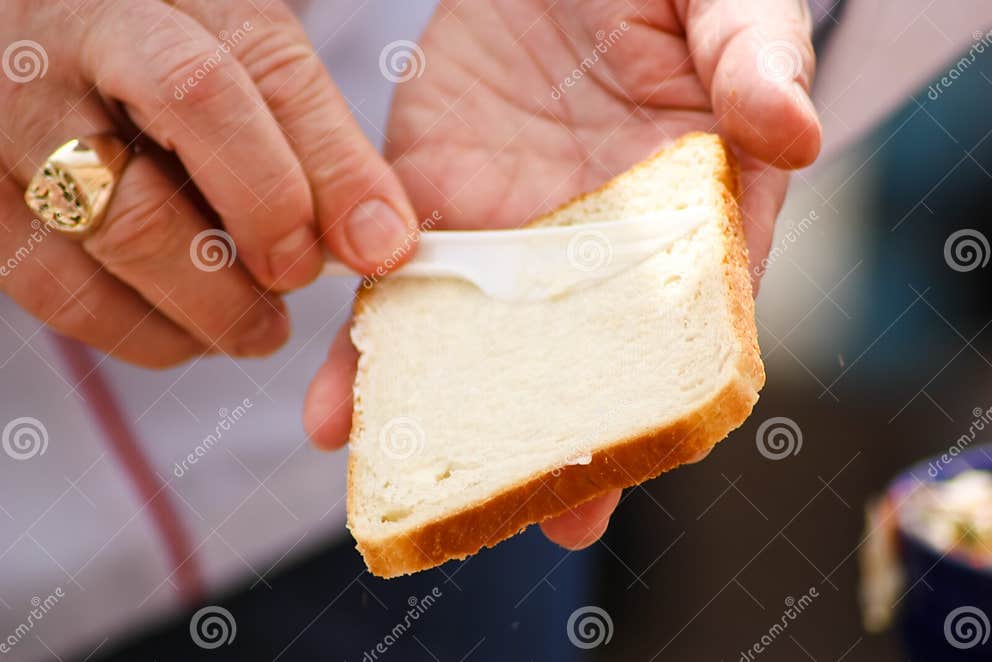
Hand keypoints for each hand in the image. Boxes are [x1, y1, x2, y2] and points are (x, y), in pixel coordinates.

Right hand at [0, 0, 418, 366]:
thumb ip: (310, 133)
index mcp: (152, 1)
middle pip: (181, 141)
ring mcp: (11, 127)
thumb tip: (381, 243)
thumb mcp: (237, 58)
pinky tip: (192, 333)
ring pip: (121, 233)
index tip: (380, 246)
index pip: (250, 72)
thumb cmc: (159, 56)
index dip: (326, 167)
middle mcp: (71, 48)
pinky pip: (61, 292)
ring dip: (213, 308)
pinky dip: (145, 333)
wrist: (41, 47)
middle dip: (266, 236)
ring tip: (260, 329)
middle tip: (302, 282)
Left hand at [305, 0, 820, 547]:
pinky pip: (395, 285)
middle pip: (572, 365)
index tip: (643, 467)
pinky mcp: (431, 204)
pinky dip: (362, 345)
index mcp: (686, 222)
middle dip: (552, 440)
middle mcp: (592, 254)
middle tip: (539, 519)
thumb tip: (795, 130)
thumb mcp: (730, 8)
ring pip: (471, 343)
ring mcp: (507, 237)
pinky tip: (330, 402)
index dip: (662, 405)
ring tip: (386, 467)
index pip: (680, 330)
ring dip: (432, 411)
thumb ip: (757, 61)